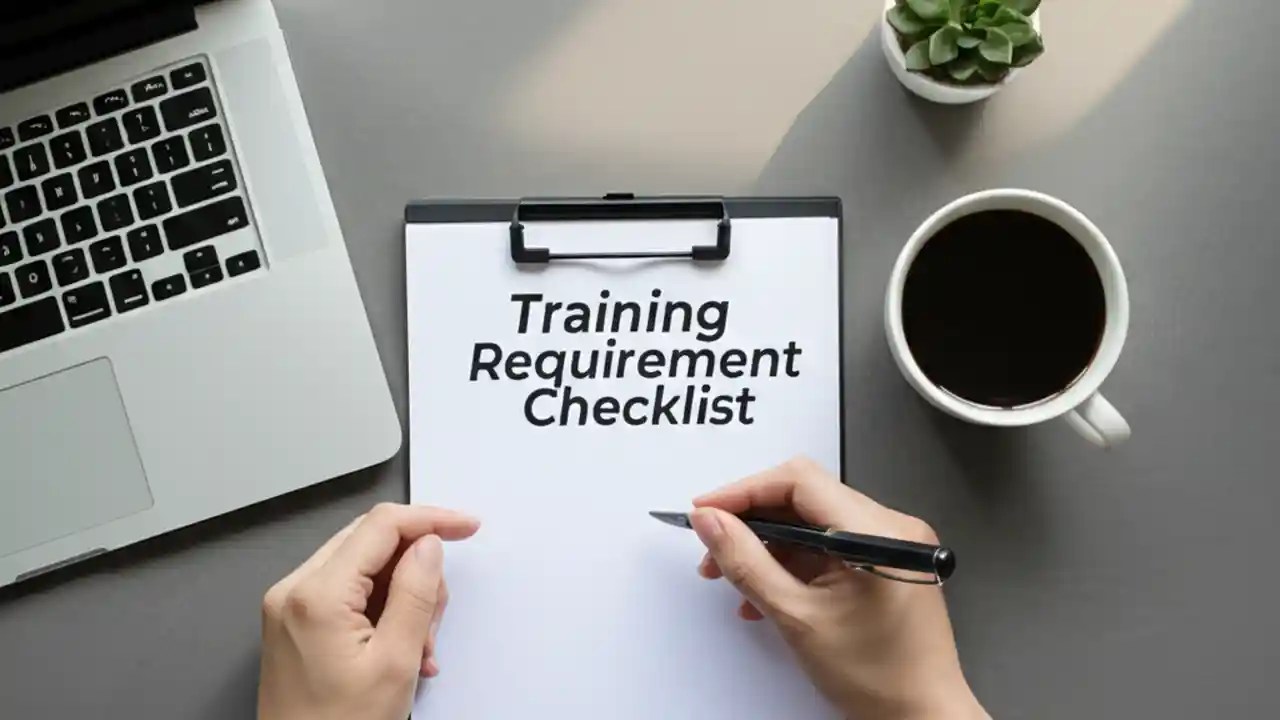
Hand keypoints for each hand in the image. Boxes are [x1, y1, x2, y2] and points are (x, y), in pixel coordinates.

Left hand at [257, 503, 479, 719]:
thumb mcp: (395, 662)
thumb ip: (415, 595)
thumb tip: (428, 544)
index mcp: (317, 595)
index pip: (381, 526)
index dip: (430, 520)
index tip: (466, 527)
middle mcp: (294, 590)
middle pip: (372, 542)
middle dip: (416, 571)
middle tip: (434, 618)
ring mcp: (290, 606)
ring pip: (364, 567)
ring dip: (402, 595)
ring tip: (418, 648)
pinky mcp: (294, 621)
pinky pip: (349, 592)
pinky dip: (382, 609)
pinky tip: (401, 646)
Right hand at [690, 458, 987, 719]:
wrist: (923, 718)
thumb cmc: (882, 678)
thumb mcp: (796, 617)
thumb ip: (746, 563)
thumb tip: (711, 522)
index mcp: (878, 531)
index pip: (799, 481)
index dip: (744, 491)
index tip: (708, 510)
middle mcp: (891, 527)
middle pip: (803, 499)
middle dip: (751, 523)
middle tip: (713, 549)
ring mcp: (890, 544)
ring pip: (811, 524)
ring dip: (768, 547)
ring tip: (735, 579)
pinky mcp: (884, 562)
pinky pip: (828, 547)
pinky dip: (792, 564)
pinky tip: (767, 591)